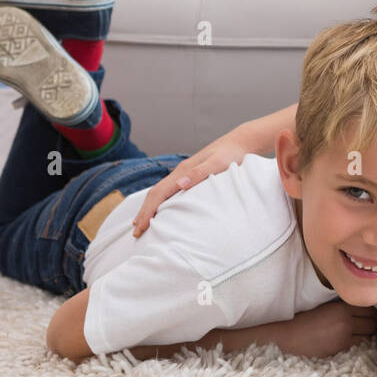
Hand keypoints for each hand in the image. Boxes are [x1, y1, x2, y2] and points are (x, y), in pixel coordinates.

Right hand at [131, 119, 290, 236]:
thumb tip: (180, 184)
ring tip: (142, 225)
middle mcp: (180, 173)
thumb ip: (200, 173)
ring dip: (149, 209)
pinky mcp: (191, 177)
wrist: (241, 142)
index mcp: (183, 171)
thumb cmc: (232, 154)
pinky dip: (160, 204)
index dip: (147, 211)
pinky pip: (170, 192)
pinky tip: (162, 212)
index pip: (158, 193)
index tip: (140, 228)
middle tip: (135, 233)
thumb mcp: (218, 163)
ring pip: (160, 193)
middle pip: (154, 194)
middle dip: (143, 213)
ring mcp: (185, 175)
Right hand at [281, 300, 376, 357]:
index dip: (375, 312)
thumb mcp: (328, 306)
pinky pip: (356, 344)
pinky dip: (357, 341)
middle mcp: (346, 321)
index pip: (370, 309)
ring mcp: (343, 336)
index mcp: (342, 307)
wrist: (290, 335)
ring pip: (367, 335)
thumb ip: (346, 307)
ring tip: (365, 331)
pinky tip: (352, 338)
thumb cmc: (308, 318)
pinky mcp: (339, 348)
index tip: (376, 314)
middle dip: (375, 324)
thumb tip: (366, 309)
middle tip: (375, 324)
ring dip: (367, 333)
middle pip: (372, 323)